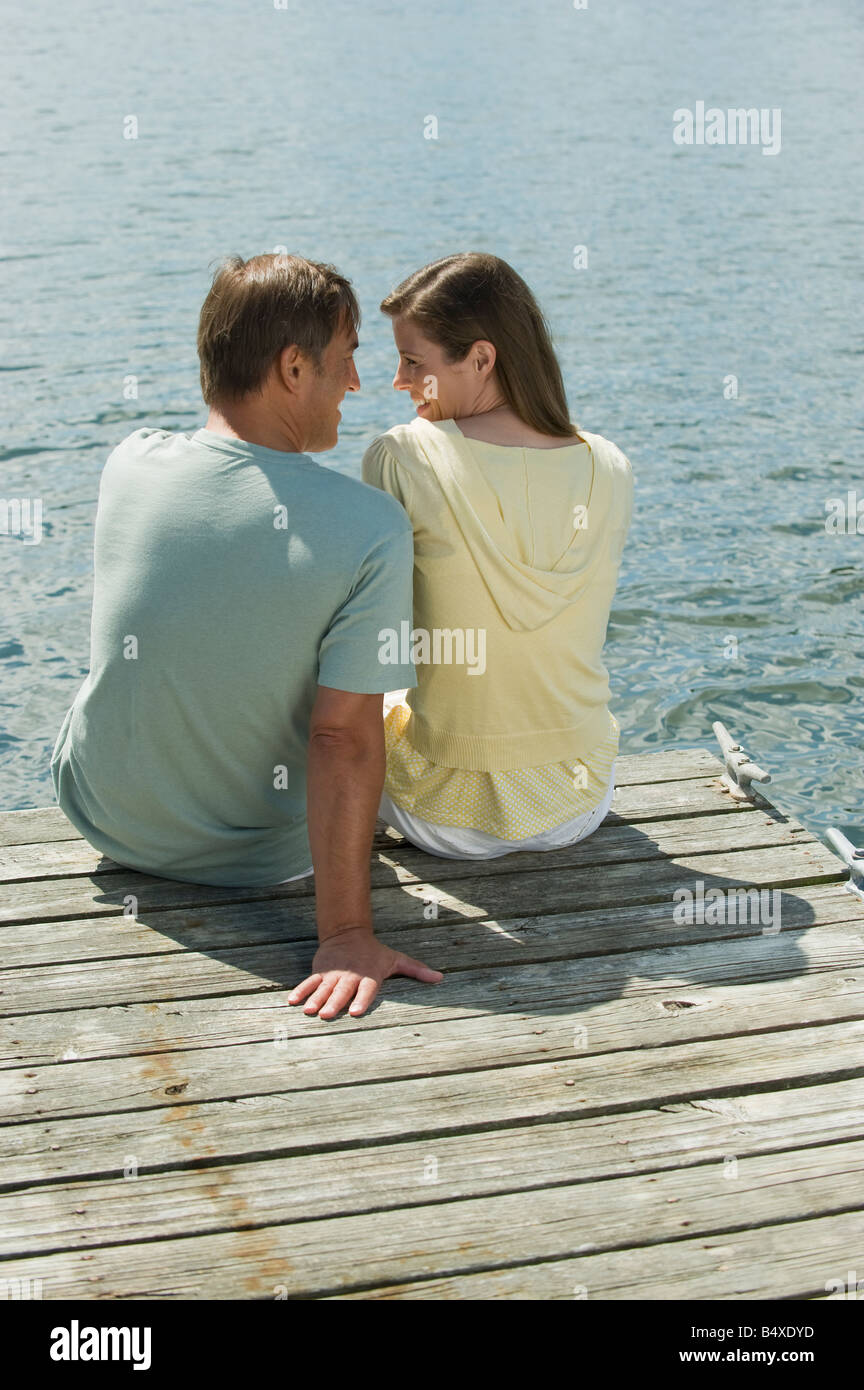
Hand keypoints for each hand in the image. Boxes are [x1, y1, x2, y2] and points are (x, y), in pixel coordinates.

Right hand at [288, 926, 443, 1019]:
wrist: (349, 934)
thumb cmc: (376, 953)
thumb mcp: (396, 960)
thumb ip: (416, 970)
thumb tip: (440, 978)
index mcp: (368, 975)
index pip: (366, 989)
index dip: (362, 1000)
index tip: (357, 1011)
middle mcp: (350, 976)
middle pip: (342, 991)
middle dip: (334, 1002)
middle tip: (327, 1014)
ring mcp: (333, 974)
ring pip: (323, 988)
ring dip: (315, 999)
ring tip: (308, 1011)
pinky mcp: (320, 971)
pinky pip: (309, 982)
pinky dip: (301, 991)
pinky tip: (292, 1001)